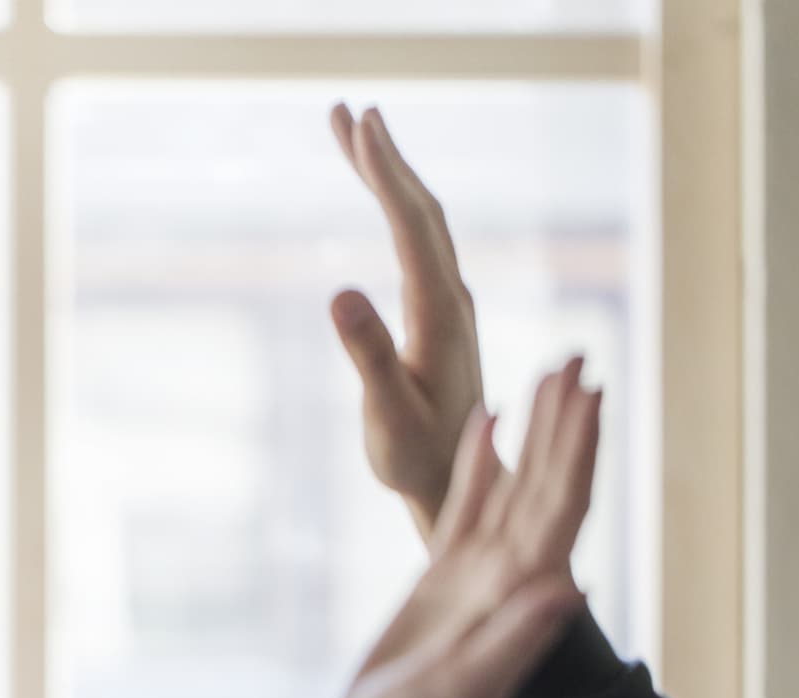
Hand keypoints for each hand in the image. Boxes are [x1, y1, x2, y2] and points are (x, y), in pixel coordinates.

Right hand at [330, 103, 485, 532]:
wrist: (461, 485)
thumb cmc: (418, 458)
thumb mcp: (388, 414)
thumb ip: (369, 354)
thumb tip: (338, 291)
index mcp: (440, 314)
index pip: (412, 226)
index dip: (385, 174)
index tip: (359, 126)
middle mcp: (450, 299)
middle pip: (419, 210)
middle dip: (384, 157)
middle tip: (346, 110)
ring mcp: (446, 305)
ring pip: (420, 222)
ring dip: (388, 175)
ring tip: (352, 135)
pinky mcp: (437, 315)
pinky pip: (416, 242)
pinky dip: (394, 205)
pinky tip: (381, 197)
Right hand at [336, 359, 599, 697]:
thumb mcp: (460, 688)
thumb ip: (513, 642)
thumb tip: (569, 587)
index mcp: (521, 595)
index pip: (562, 507)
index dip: (579, 449)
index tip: (588, 394)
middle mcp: (511, 575)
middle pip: (548, 484)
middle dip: (567, 421)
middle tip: (579, 356)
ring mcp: (480, 572)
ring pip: (516, 485)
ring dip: (537, 429)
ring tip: (550, 371)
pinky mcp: (446, 574)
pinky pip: (468, 503)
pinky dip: (481, 460)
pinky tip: (487, 418)